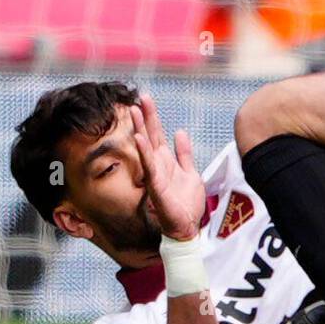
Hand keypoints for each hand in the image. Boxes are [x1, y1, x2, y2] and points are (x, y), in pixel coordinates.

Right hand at [130, 94, 204, 241]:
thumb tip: (180, 132)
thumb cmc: (186, 202)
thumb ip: (184, 153)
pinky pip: (150, 166)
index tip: (145, 98)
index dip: (152, 116)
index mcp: (166, 160)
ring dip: (140, 129)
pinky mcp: (157, 186)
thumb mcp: (190, 172)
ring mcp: (156, 174)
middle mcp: (158, 165)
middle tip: (137, 97)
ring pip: (146, 147)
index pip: (157, 133)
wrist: (187, 226)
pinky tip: (140, 138)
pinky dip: (144, 152)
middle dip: (144, 116)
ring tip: (134, 111)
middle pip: (150, 135)